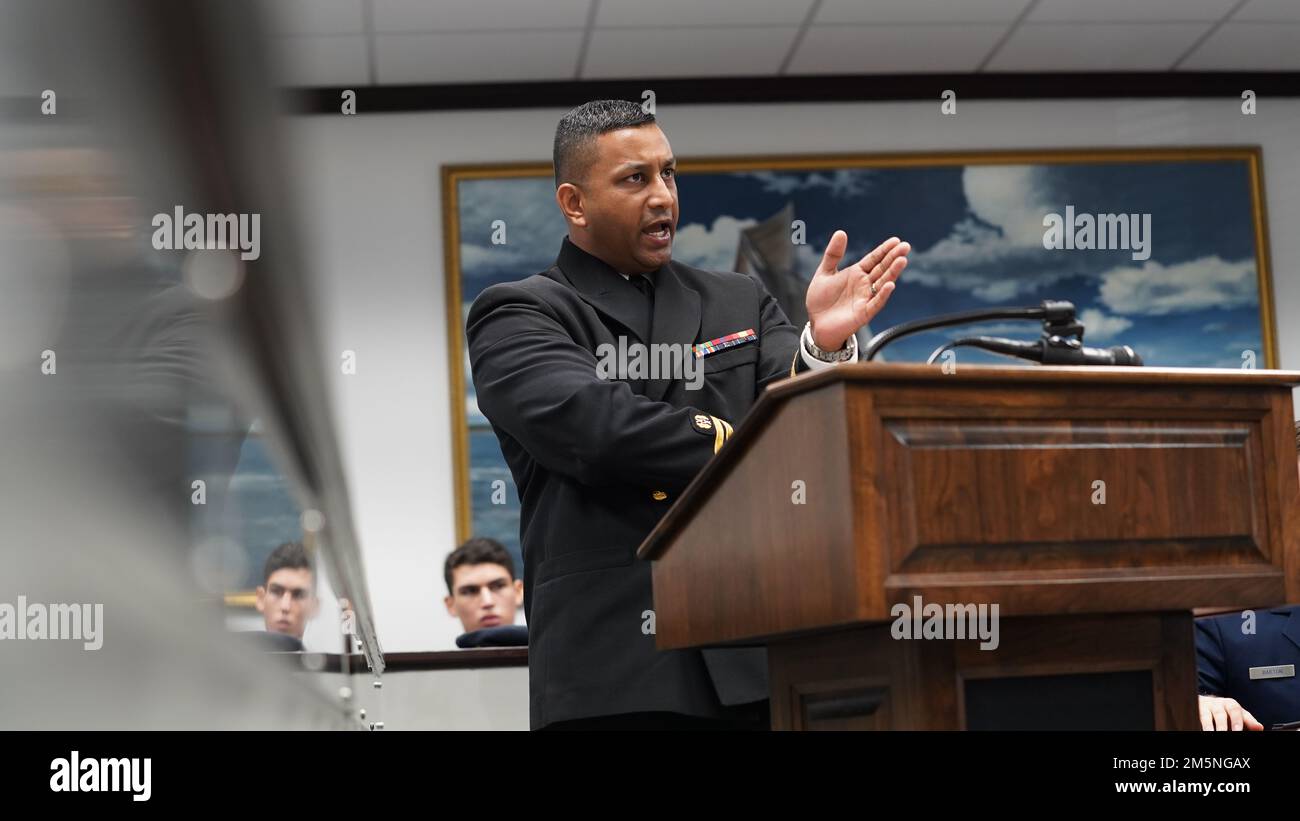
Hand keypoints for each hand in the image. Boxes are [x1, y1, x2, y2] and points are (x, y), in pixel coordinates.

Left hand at [805, 231, 909, 350]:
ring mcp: (865, 299)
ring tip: (902, 260)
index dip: (884, 250)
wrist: (816, 324)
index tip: (896, 240)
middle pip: (882, 269)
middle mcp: (864, 285)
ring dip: (893, 272)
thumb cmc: (821, 300)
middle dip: (893, 257)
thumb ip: (833, 254)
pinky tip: (890, 284)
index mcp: (856, 274)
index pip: (874, 259)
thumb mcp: (824, 273)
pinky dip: (883, 294)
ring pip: (883, 283)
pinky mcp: (863, 313)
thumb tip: (841, 233)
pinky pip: (875, 303)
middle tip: (905, 246)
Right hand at [1198, 695, 1262, 730]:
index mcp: (1231, 704)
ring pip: (1206, 715)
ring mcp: (1205, 706)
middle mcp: (1218, 704)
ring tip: (1210, 733)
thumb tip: (1259, 728)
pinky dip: (1198, 723)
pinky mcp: (1195, 709)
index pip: (1235, 710)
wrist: (1206, 703)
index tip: (1238, 730)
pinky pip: (1196, 715)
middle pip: (1220, 713)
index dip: (1236, 720)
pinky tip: (1200, 729)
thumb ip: (1249, 721)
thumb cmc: (1226, 712)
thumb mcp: (1239, 715)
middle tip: (1224, 733)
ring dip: (1209, 726)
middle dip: (1222, 724)